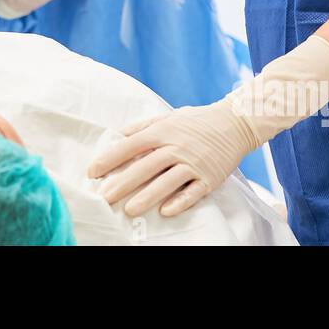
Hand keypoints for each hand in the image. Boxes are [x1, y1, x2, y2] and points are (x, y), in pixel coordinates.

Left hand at [89, 35, 328, 217]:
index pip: (131, 145)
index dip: (111, 158)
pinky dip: (180, 201)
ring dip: (147, 196)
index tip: (93, 171)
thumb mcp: (167, 116)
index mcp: (163, 131)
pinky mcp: (211, 177)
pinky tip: (166, 211)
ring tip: (129, 209)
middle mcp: (177, 146)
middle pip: (145, 166)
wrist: (235, 122)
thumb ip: (142, 127)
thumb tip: (117, 135)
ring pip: (167, 181)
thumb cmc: (196, 121)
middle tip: (104, 197)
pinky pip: (194, 192)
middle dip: (123, 182)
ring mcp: (195, 163)